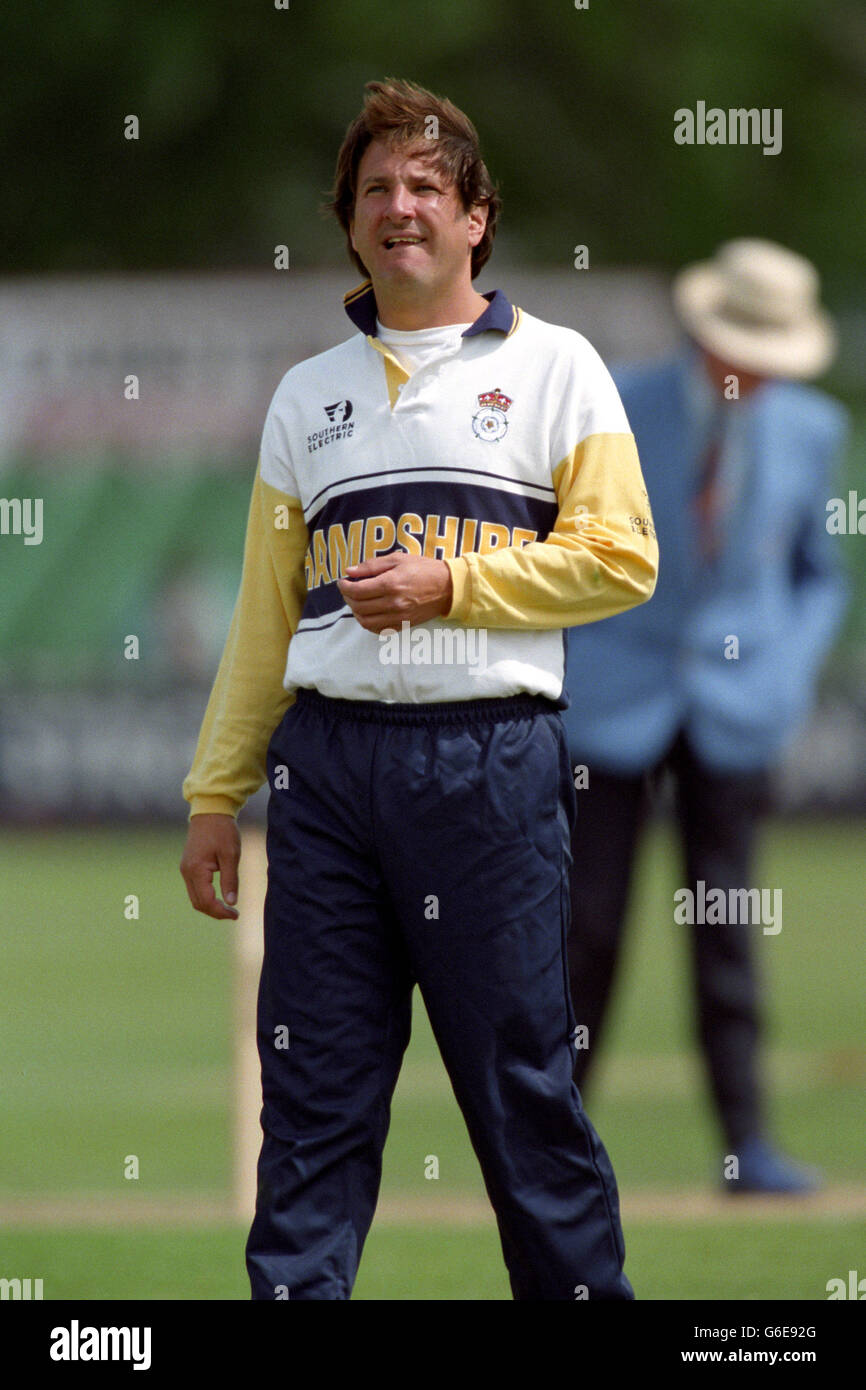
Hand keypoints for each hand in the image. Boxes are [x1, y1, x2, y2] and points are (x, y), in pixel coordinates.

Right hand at [180, 813, 240, 919]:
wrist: (210, 811)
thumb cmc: (223, 831)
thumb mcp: (231, 855)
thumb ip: (230, 880)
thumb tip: (231, 903)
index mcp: (196, 870)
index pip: (206, 901)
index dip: (220, 912)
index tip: (236, 915)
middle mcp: (186, 872)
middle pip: (198, 903)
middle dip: (215, 912)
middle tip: (234, 914)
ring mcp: (185, 869)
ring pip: (195, 897)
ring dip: (210, 905)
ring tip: (228, 908)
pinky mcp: (188, 866)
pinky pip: (195, 888)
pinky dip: (206, 896)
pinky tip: (219, 896)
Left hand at [337, 552, 452, 633]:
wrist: (448, 587)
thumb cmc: (423, 569)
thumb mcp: (398, 559)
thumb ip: (372, 565)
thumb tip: (350, 571)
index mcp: (390, 584)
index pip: (357, 590)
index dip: (345, 586)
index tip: (343, 581)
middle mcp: (393, 603)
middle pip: (358, 606)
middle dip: (348, 597)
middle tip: (348, 589)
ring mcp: (398, 616)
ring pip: (365, 621)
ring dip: (355, 611)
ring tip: (356, 601)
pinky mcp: (403, 625)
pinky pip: (378, 630)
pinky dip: (367, 623)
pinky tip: (368, 612)